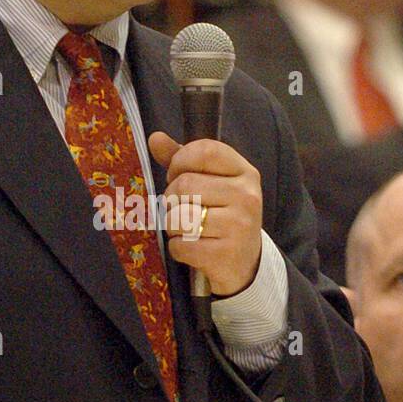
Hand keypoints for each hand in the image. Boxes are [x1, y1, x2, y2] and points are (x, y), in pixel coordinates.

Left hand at [149, 132, 262, 296]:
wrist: (245, 263)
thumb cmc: (222, 216)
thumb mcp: (211, 183)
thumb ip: (183, 160)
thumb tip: (155, 138)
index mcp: (245, 172)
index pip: (204, 151)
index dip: (179, 162)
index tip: (176, 175)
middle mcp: (247, 196)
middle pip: (185, 185)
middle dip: (172, 198)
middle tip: (181, 208)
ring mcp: (240, 226)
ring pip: (179, 217)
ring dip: (172, 226)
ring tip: (186, 229)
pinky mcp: (227, 254)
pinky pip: (181, 246)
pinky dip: (178, 249)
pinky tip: (192, 248)